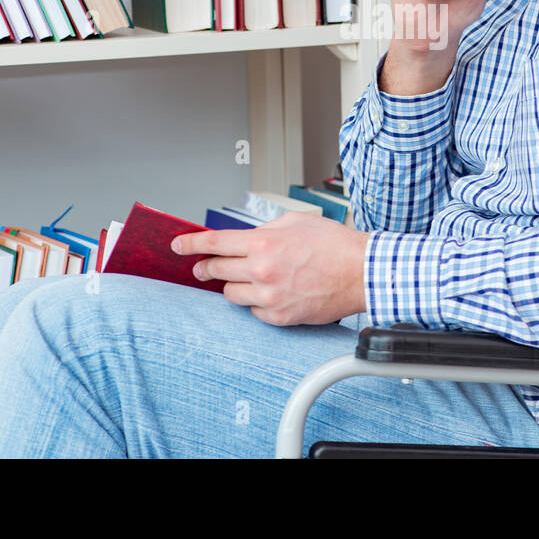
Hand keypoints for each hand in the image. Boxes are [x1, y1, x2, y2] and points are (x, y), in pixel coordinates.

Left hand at [173, 213, 368, 325]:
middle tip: (204, 267)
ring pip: (231, 294)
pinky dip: (257, 302)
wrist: (360, 272)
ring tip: (252, 278)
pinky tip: (273, 292)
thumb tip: (244, 239)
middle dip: (206, 267)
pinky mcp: (280, 316)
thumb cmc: (334, 244)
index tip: (178, 246)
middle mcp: (261, 271)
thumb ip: (264, 230)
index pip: (213, 243)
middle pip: (216, 270)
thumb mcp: (295, 221)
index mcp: (262, 243)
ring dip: (235, 284)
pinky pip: (254, 311)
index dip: (190, 244)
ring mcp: (269, 297)